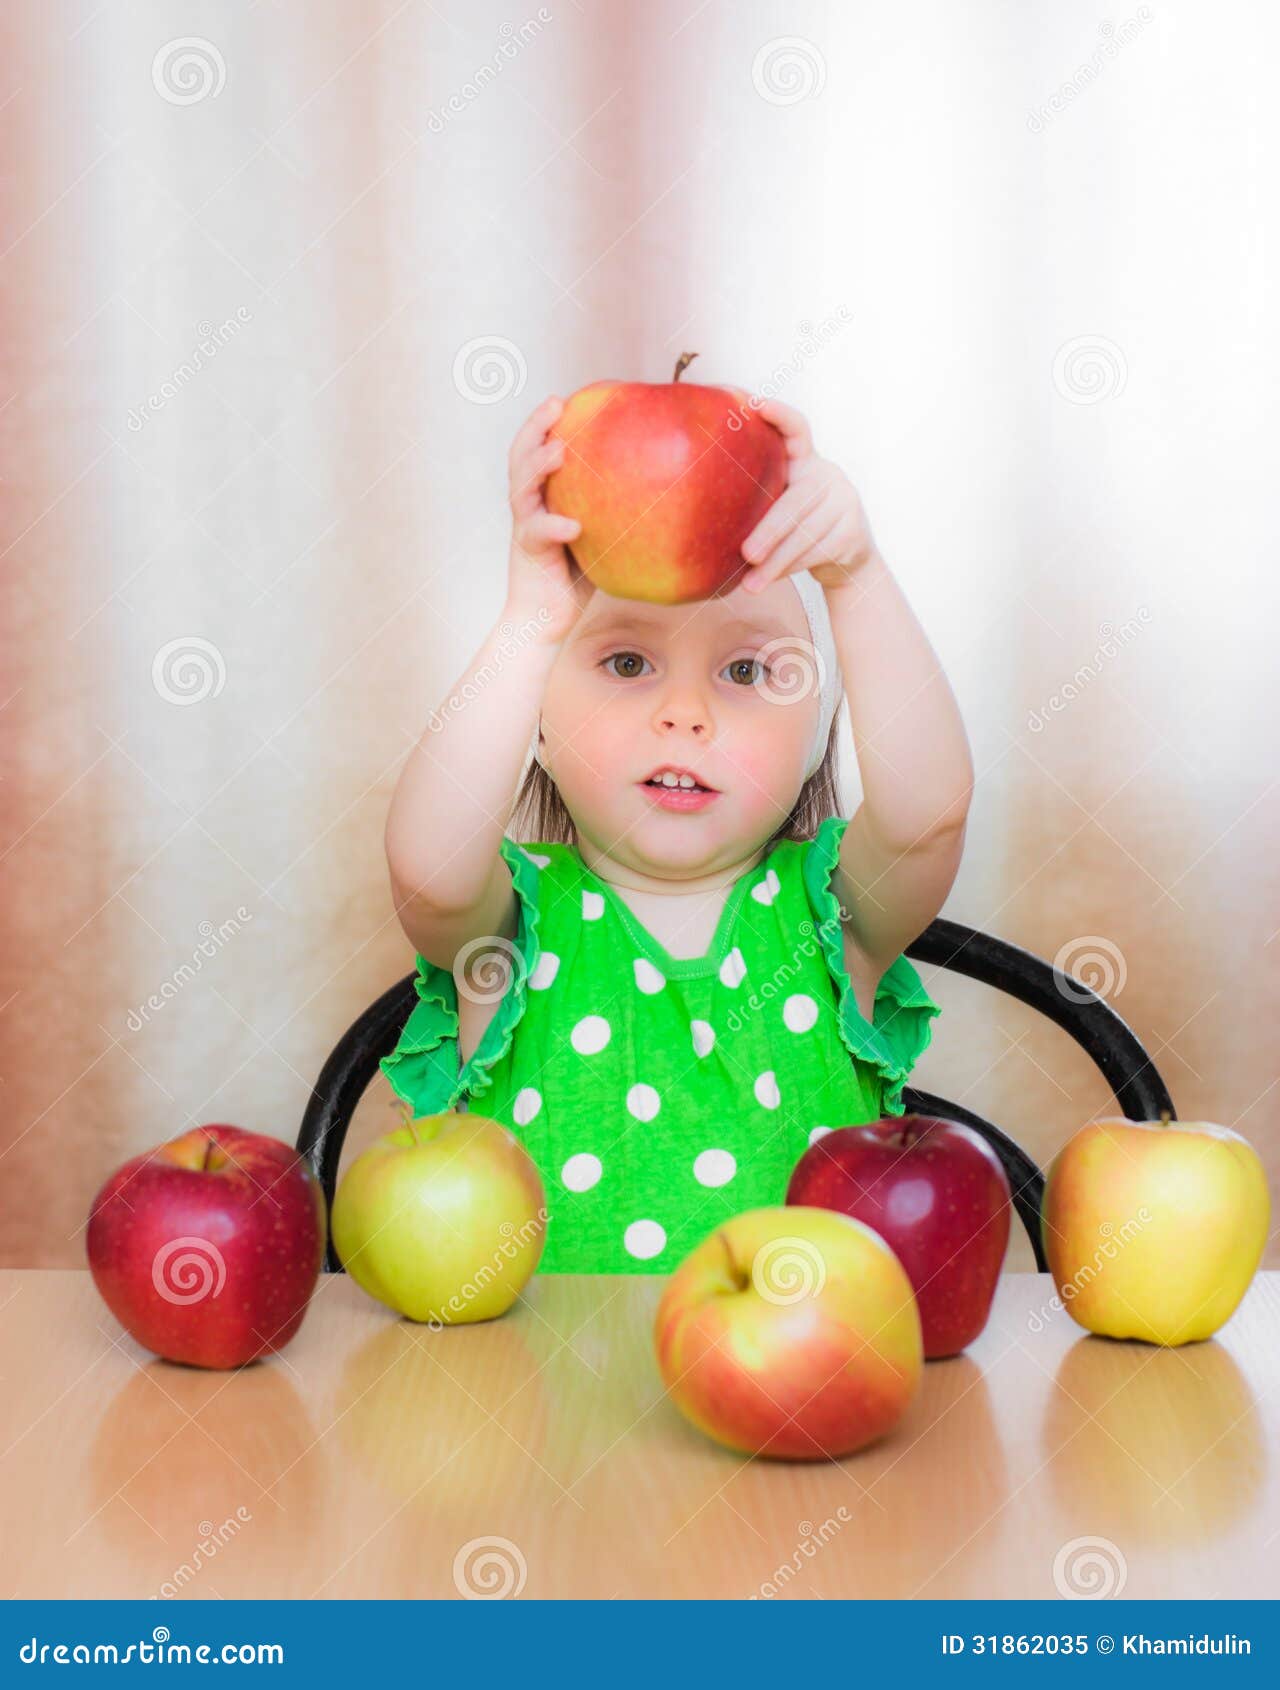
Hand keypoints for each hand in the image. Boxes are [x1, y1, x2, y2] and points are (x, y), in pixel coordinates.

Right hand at [503, 395, 593, 643]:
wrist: (544, 621)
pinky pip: (538, 534)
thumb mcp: (600, 536)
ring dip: (538, 466)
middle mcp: (529, 506)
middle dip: (535, 427)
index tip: (570, 397)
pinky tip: (572, 525)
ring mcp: (525, 528)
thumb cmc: (577, 579)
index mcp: (543, 497)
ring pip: (522, 488)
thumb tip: (665, 487)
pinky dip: (553, 526)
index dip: (547, 421)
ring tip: (559, 450)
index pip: (539, 450)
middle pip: (521, 457)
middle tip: (557, 404)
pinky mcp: (528, 554)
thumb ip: (616, 510)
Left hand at [739, 398, 878, 593]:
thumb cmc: (796, 529)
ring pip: (804, 535)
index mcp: (805, 462)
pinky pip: (816, 553)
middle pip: (796, 502)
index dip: (779, 414)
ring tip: (750, 586)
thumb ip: (758, 498)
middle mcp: (828, 476)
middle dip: (769, 531)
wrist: (848, 561)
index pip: (797, 429)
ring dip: (775, 563)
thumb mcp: (781, 505)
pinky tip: (768, 581)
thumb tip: (700, 515)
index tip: (756, 403)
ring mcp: (845, 502)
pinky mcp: (853, 532)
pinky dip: (789, 569)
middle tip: (745, 554)